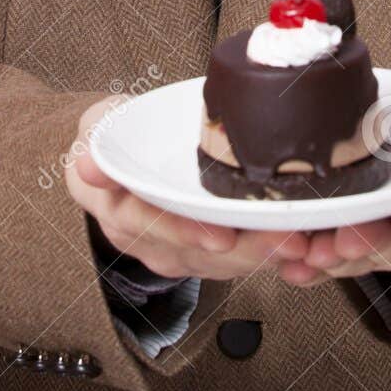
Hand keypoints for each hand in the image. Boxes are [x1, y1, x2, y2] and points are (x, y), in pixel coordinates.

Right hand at [64, 96, 308, 279]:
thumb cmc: (115, 135)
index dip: (186, 232)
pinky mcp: (200, 252)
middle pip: (197, 251)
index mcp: (117, 208)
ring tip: (305, 243)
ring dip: (266, 255)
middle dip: (246, 249)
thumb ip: (95, 140)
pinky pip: (236, 261)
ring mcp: (174, 250)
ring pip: (222, 263)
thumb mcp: (99, 128)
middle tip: (287, 239)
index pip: (152, 224)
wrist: (115, 154)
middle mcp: (146, 238)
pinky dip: (270, 256)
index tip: (220, 237)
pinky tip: (303, 249)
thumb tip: (85, 162)